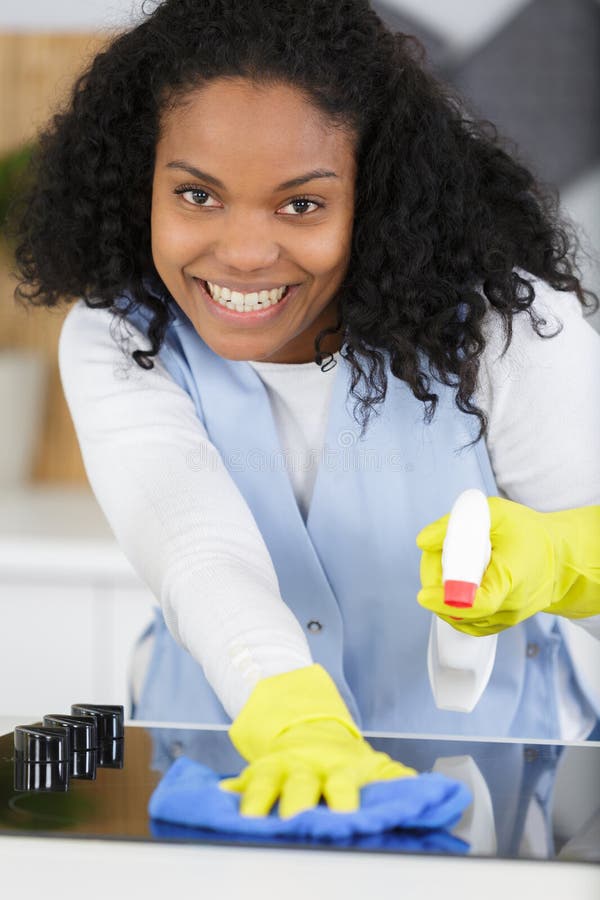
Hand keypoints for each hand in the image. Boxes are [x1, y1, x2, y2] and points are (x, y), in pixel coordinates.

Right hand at [221, 665, 415, 817]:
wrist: (306, 723)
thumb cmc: (342, 756)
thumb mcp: (372, 764)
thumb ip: (397, 779)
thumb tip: (431, 795)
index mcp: (338, 768)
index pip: (342, 785)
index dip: (344, 801)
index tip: (347, 818)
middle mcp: (307, 766)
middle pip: (301, 785)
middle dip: (298, 804)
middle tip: (295, 824)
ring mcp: (279, 766)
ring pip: (266, 781)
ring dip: (258, 800)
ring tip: (250, 820)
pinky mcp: (257, 769)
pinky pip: (241, 779)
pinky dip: (231, 790)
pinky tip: (221, 799)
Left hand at [417, 497, 599, 635]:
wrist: (561, 558)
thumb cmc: (531, 534)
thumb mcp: (496, 514)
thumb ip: (458, 523)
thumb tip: (424, 541)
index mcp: (509, 580)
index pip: (476, 603)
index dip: (446, 601)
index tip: (424, 595)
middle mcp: (509, 607)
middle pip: (459, 611)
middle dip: (436, 587)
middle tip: (434, 558)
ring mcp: (505, 619)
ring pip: (460, 619)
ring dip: (442, 596)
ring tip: (448, 565)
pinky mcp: (501, 623)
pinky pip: (469, 623)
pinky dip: (454, 606)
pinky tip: (453, 583)